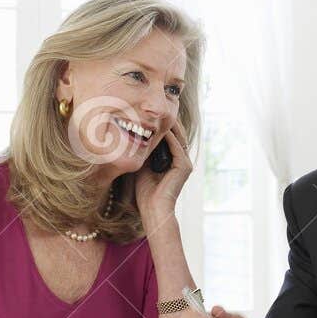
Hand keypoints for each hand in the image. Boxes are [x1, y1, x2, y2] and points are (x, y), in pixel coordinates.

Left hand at [134, 119, 192, 233]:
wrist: (152, 210)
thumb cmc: (143, 192)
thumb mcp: (141, 166)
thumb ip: (143, 152)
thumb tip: (132, 135)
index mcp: (173, 160)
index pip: (169, 136)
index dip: (161, 124)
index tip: (151, 112)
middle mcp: (181, 159)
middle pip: (176, 134)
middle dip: (168, 121)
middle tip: (158, 107)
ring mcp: (184, 163)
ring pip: (178, 137)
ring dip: (170, 125)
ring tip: (160, 112)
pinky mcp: (184, 167)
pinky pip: (177, 147)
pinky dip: (170, 136)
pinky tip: (161, 128)